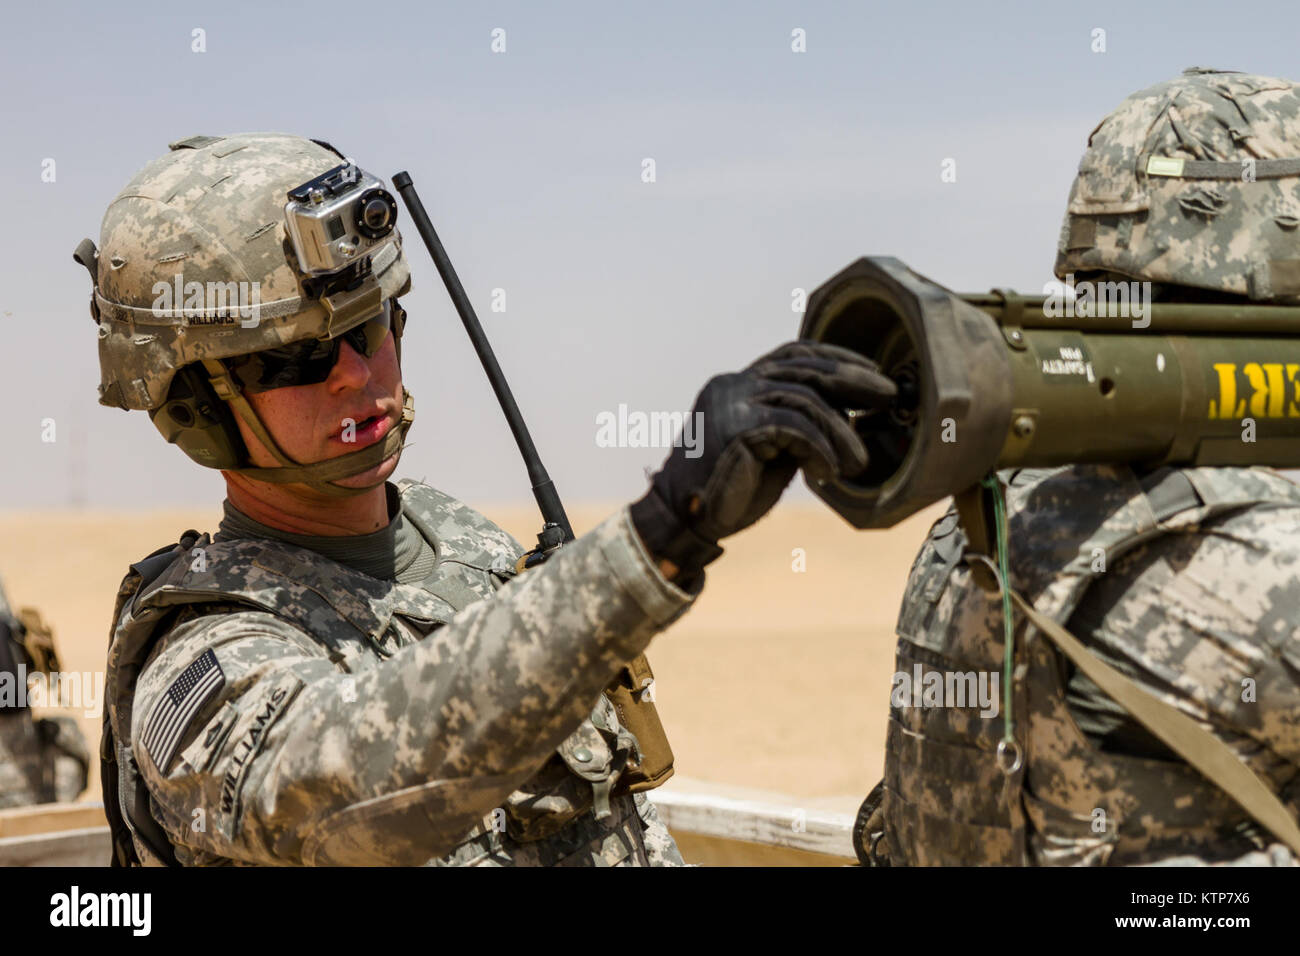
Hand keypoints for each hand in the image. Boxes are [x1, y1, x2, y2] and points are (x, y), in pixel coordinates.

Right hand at [630, 341, 895, 582]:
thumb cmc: (729, 491)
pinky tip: (829, 472)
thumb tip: (846, 417)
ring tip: (859, 461)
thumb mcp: (772, 449)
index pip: (794, 354)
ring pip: (805, 398)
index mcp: (739, 384)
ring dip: (841, 430)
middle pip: (805, 367)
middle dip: (853, 379)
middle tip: (888, 396)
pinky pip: (794, 427)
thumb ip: (796, 426)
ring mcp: (732, 402)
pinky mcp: (736, 427)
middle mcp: (734, 384)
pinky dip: (820, 449)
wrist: (684, 520)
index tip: (872, 373)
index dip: (837, 357)